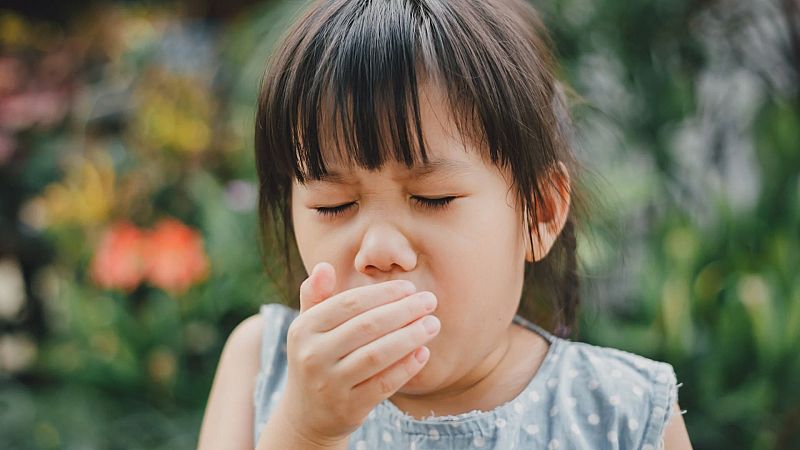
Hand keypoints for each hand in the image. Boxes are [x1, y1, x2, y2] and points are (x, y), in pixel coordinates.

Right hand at [276, 262, 439, 445]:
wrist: (307, 415)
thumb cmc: (316, 359)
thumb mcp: (308, 328)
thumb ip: (316, 296)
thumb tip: (324, 266)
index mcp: (304, 328)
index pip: (349, 303)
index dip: (383, 293)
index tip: (410, 287)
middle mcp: (313, 356)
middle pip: (367, 327)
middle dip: (403, 311)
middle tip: (430, 301)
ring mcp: (330, 384)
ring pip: (377, 355)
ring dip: (410, 337)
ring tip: (433, 324)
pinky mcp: (348, 408)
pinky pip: (383, 384)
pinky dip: (406, 368)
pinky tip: (423, 353)